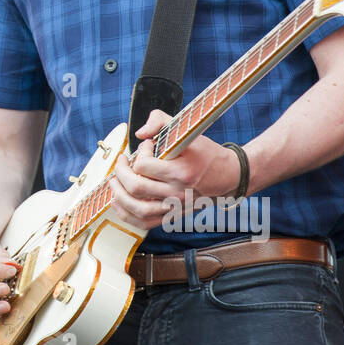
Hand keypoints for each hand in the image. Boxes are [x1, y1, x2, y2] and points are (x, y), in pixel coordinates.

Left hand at [107, 109, 240, 230]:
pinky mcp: (173, 216)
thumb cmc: (207, 154)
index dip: (139, 154)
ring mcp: (175, 207)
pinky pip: (144, 222)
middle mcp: (178, 193)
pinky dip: (126, 214)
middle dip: (120, 173)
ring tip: (114, 181)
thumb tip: (139, 133)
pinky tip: (118, 202)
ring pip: (137, 209)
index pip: (144, 166)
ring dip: (118, 195)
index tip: (145, 146)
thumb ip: (160, 121)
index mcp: (182, 171)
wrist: (229, 176)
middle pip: (136, 187)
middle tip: (121, 162)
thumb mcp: (187, 131)